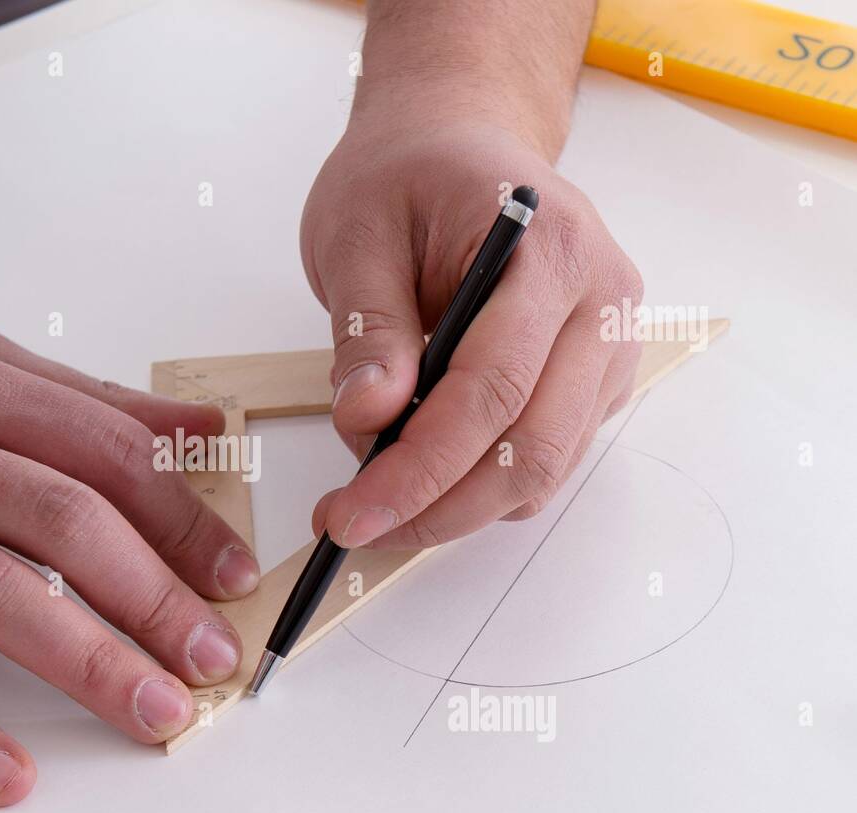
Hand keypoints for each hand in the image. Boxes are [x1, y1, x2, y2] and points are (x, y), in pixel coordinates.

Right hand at [0, 312, 260, 805]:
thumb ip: (82, 396)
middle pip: (64, 523)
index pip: (105, 452)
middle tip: (211, 658)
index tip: (232, 575)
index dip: (183, 518)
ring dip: (85, 660)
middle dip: (153, 597)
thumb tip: (198, 424)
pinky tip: (3, 773)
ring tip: (153, 713)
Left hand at [300, 121, 643, 548]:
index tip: (350, 513)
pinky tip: (420, 479)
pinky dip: (481, 487)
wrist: (459, 139)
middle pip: (532, 448)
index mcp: (550, 250)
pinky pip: (545, 458)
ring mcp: (608, 345)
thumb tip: (367, 421)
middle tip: (354, 527)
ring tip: (375, 505)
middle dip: (438, 508)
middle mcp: (602, 302)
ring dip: (457, 508)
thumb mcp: (356, 236)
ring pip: (544, 468)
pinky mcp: (593, 379)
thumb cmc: (406, 175)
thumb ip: (367, 332)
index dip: (419, 468)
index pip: (492, 389)